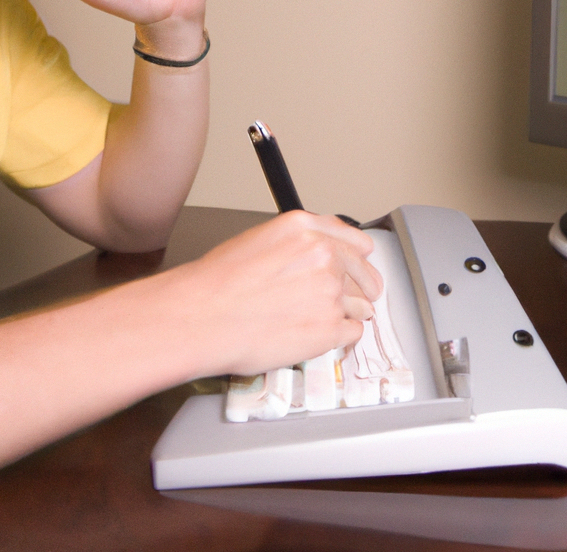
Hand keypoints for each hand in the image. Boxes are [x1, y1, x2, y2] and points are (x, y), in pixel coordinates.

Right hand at [170, 212, 383, 377]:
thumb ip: (297, 241)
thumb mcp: (257, 239)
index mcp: (305, 229)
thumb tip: (315, 250)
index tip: (360, 264)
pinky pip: (353, 333)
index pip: (353, 240)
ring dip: (348, 313)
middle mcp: (323, 255)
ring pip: (361, 304)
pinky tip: (321, 335)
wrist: (201, 317)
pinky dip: (341, 337)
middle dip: (363, 286)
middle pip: (364, 272)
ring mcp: (330, 293)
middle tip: (358, 296)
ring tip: (322, 319)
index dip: (357, 256)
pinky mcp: (330, 329)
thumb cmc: (216, 284)